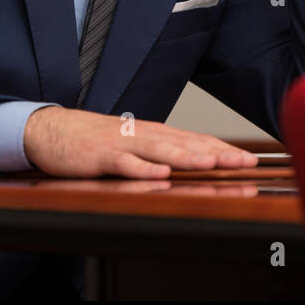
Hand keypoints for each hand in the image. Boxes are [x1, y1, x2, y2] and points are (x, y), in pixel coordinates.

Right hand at [22, 106, 260, 177]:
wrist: (53, 130)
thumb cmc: (97, 140)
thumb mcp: (135, 144)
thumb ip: (163, 152)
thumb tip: (198, 161)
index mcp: (155, 134)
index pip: (196, 141)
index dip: (224, 149)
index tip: (250, 160)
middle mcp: (144, 135)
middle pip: (186, 144)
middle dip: (217, 153)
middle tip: (245, 162)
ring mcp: (123, 145)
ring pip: (160, 151)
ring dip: (186, 157)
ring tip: (210, 164)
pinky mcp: (102, 157)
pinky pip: (124, 164)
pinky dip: (142, 169)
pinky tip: (159, 174)